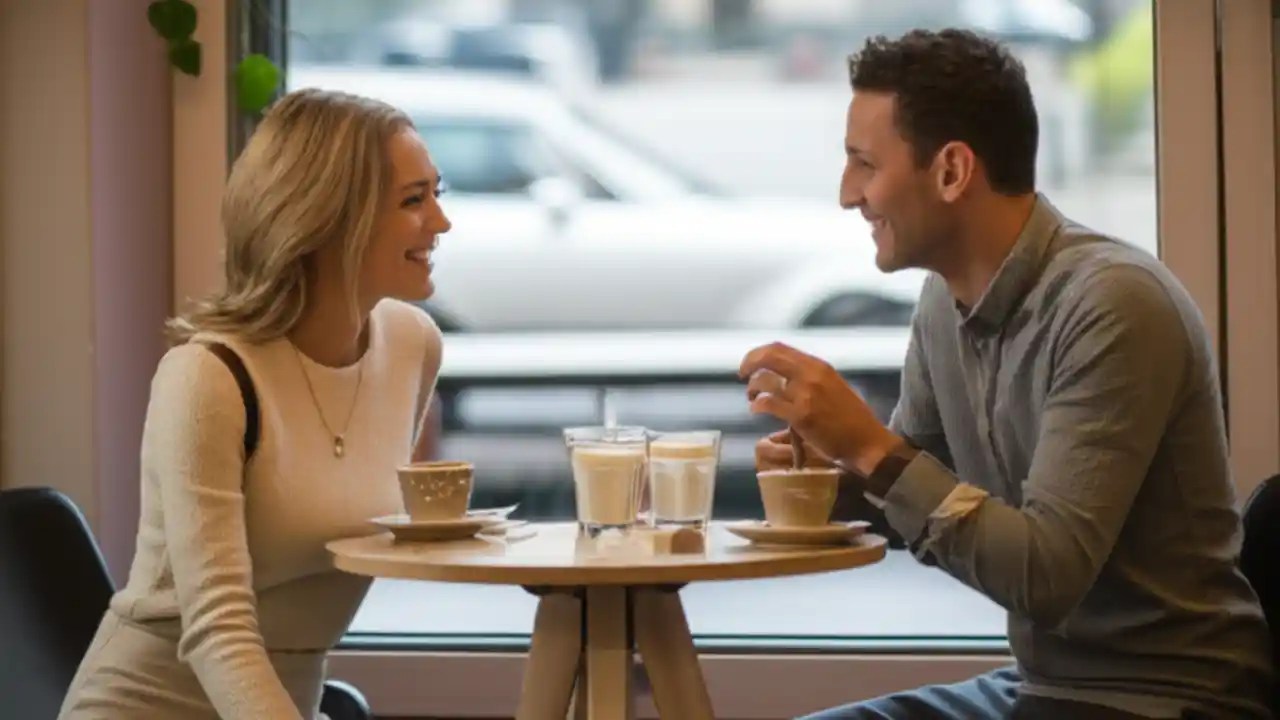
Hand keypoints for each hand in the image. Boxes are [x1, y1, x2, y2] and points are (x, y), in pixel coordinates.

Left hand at [741, 342, 901, 475]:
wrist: (867, 442)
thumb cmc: (851, 418)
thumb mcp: (833, 386)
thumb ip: (810, 378)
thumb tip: (783, 376)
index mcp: (818, 365)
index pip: (780, 348)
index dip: (758, 353)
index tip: (750, 363)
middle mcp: (811, 375)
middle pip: (769, 356)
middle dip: (749, 362)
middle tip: (742, 375)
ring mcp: (805, 394)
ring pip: (764, 381)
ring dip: (752, 388)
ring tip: (752, 398)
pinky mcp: (800, 416)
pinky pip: (768, 403)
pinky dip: (757, 405)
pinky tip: (756, 410)